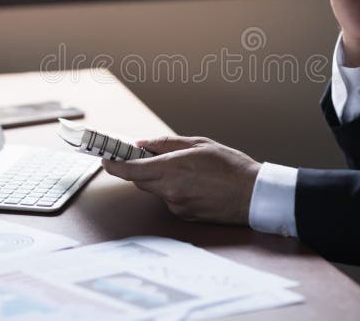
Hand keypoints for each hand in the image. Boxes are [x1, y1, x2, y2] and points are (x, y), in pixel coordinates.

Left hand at [102, 136, 260, 225]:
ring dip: (162, 179)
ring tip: (188, 169)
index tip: (105, 158)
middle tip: (153, 156)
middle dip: (142, 168)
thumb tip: (142, 144)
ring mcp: (177, 205)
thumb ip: (167, 144)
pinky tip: (196, 184)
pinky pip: (170, 199)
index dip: (113, 164)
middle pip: (140, 180)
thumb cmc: (231, 167)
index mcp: (172, 168)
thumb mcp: (199, 144)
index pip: (130, 170)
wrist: (253, 195)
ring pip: (156, 189)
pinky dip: (175, 190)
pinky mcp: (185, 215)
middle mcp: (170, 190)